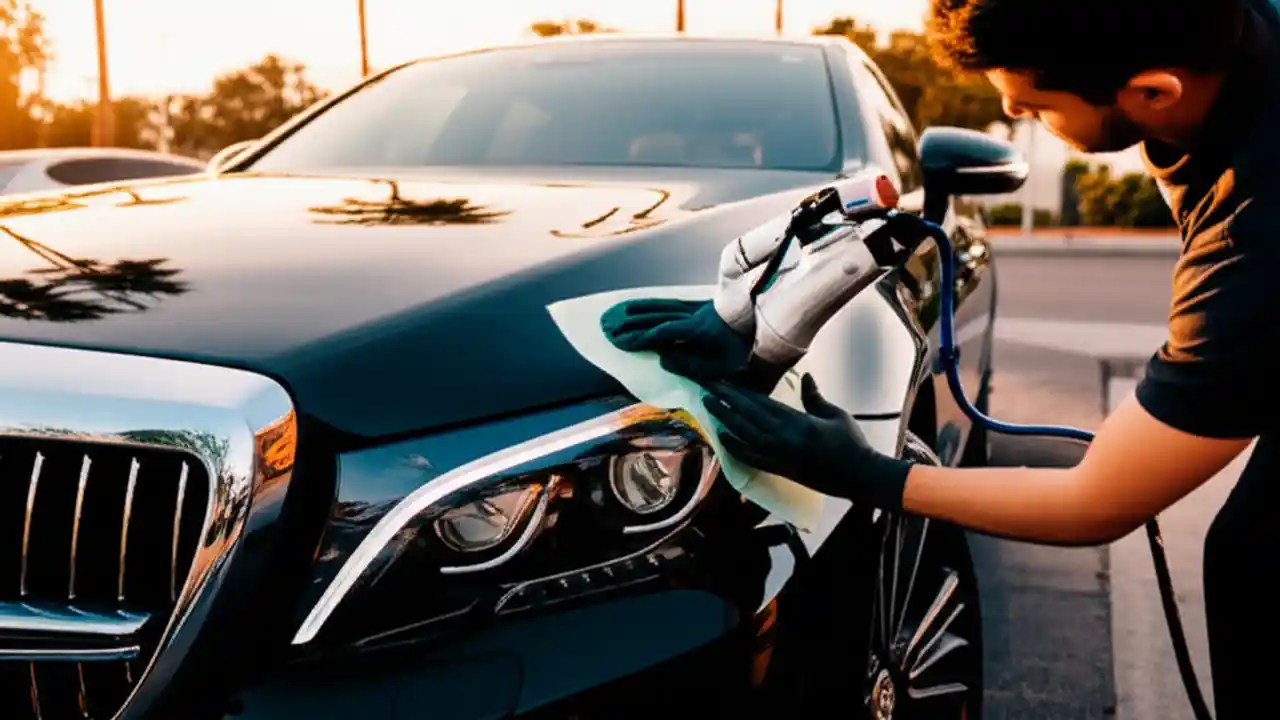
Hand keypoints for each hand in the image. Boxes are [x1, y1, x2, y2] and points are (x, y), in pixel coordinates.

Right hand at [601, 298, 755, 383]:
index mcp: (698, 330)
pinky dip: (656, 303)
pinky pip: (673, 302)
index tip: (621, 342)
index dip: (642, 336)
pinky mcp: (702, 306)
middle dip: (633, 322)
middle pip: (658, 316)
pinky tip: (647, 305)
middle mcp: (693, 315)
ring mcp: (697, 308)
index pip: (663, 331)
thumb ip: (691, 364)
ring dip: (641, 309)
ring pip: (663, 307)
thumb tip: (663, 358)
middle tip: (610, 326)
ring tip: (621, 312)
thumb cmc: (744, 349)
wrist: (767, 321)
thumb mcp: (722, 365)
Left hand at [700, 373, 911, 507]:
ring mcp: (779, 456)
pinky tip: (722, 437)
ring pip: (745, 434)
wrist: (858, 476)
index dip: (740, 392)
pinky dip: (735, 447)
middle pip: (748, 416)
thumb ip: (815, 398)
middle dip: (726, 400)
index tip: (725, 380)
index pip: (762, 403)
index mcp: (798, 422)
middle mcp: (784, 439)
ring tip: (710, 406)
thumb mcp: (835, 415)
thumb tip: (806, 376)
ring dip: (725, 419)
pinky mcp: (779, 470)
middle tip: (707, 387)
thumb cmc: (851, 443)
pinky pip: (751, 457)